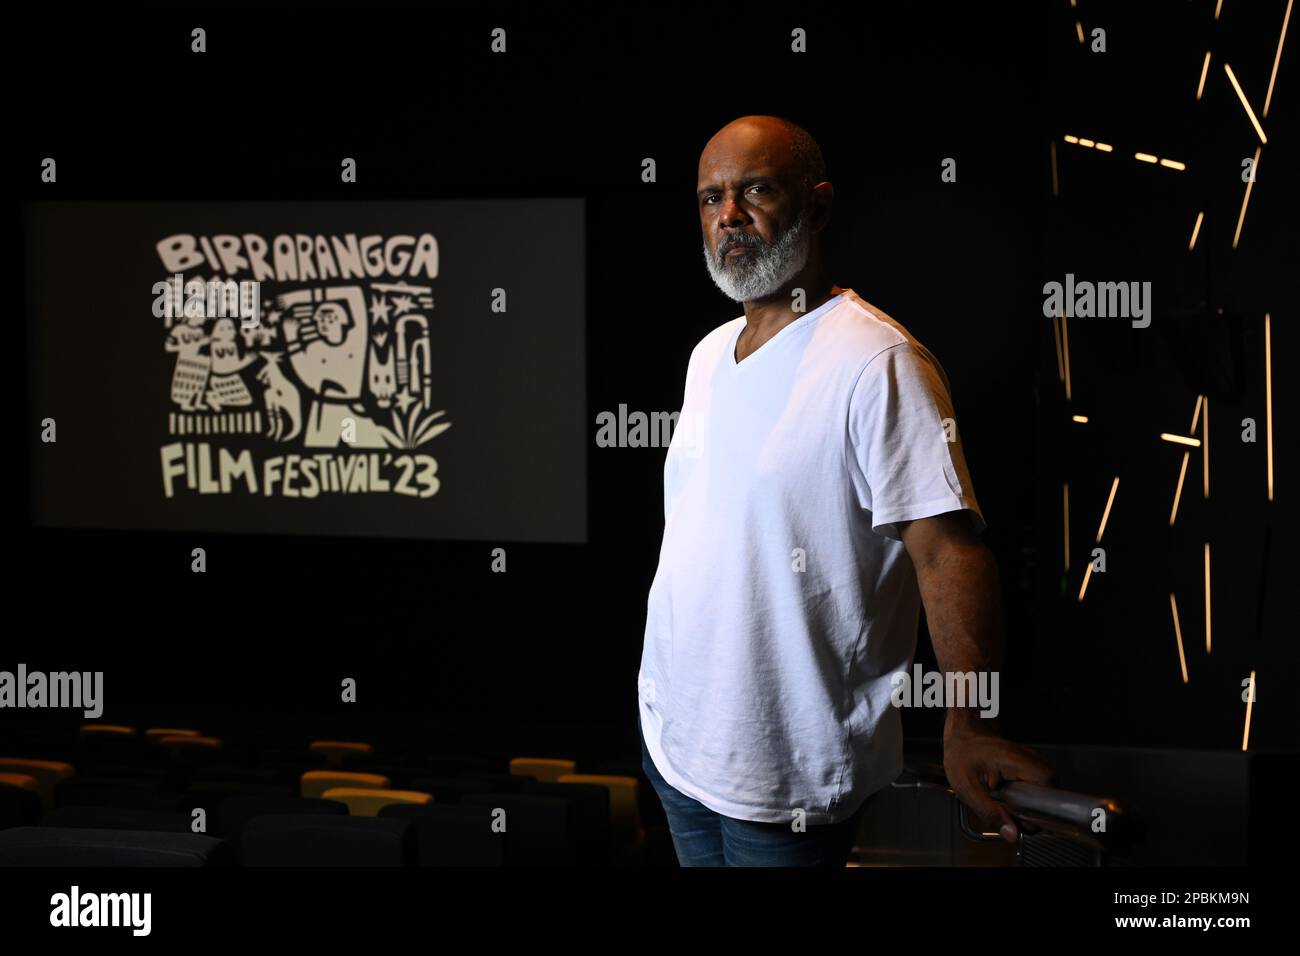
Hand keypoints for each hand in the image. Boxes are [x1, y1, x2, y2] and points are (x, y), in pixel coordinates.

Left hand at [942, 724, 1055, 842]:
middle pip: (1046, 805)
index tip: (1011, 813)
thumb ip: (990, 812)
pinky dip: (1019, 801)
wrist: (963, 738)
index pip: (1049, 801)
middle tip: (999, 802)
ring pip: (1040, 803)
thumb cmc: (963, 755)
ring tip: (1000, 795)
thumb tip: (1012, 834)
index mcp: (1023, 764)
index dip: (1031, 815)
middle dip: (1023, 813)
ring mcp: (1038, 768)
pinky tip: (1005, 793)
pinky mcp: (1035, 773)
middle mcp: (1037, 764)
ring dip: (1020, 808)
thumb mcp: (968, 787)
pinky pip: (1035, 797)